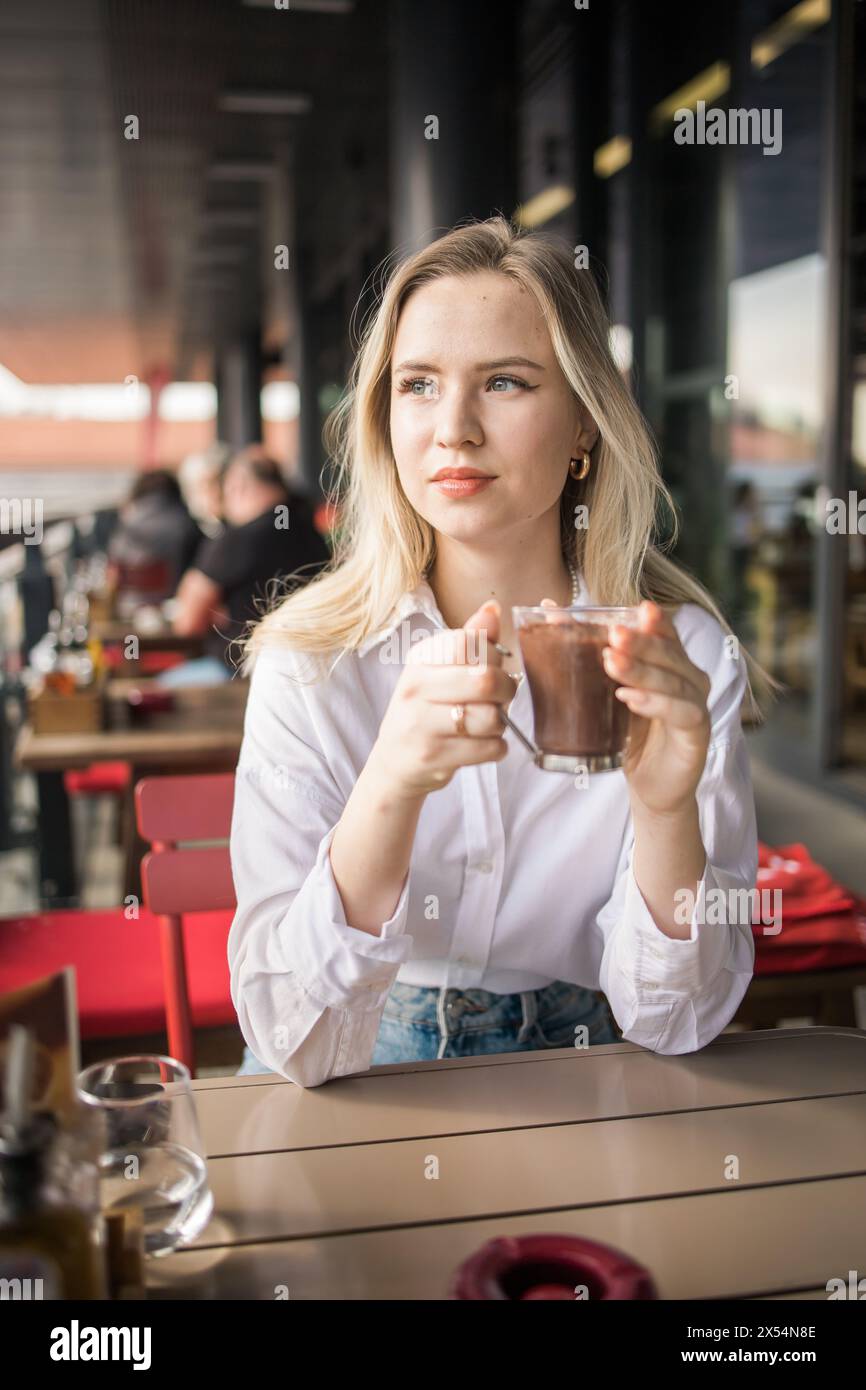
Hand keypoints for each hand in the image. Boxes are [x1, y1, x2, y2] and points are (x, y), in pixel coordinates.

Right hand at [369, 599, 517, 798]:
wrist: (395, 759)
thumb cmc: (426, 707)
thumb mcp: (439, 669)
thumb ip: (470, 640)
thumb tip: (493, 610)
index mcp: (420, 659)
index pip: (468, 642)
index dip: (494, 654)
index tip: (492, 664)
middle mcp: (415, 688)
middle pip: (485, 680)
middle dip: (507, 689)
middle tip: (502, 696)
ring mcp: (421, 725)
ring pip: (491, 718)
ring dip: (502, 722)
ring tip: (489, 722)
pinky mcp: (434, 757)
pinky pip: (489, 748)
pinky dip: (497, 747)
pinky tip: (483, 743)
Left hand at [604, 600, 710, 815]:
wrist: (651, 785)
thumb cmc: (630, 734)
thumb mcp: (606, 693)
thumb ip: (587, 654)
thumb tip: (551, 612)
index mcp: (671, 663)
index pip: (665, 633)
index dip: (654, 620)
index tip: (637, 609)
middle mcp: (690, 678)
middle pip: (669, 653)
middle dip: (640, 642)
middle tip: (613, 634)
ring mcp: (697, 704)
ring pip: (674, 681)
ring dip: (642, 671)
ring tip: (610, 663)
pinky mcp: (697, 732)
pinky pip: (681, 712)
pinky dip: (655, 703)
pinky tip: (629, 699)